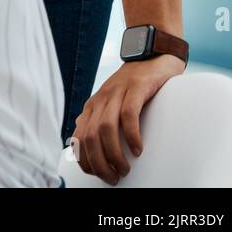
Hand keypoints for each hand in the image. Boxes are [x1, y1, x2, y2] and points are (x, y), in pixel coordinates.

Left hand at [71, 56, 185, 183]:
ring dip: (114, 153)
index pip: (80, 138)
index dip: (86, 160)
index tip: (99, 175)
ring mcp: (117, 93)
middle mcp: (100, 100)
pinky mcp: (135, 88)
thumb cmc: (134, 84)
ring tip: (125, 168)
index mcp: (92, 106)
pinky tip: (137, 148)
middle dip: (100, 163)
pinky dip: (131, 134)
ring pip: (106, 128)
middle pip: (91, 137)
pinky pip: (128, 114)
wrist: (152, 54)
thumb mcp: (111, 102)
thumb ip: (97, 119)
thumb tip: (81, 140)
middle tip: (114, 178)